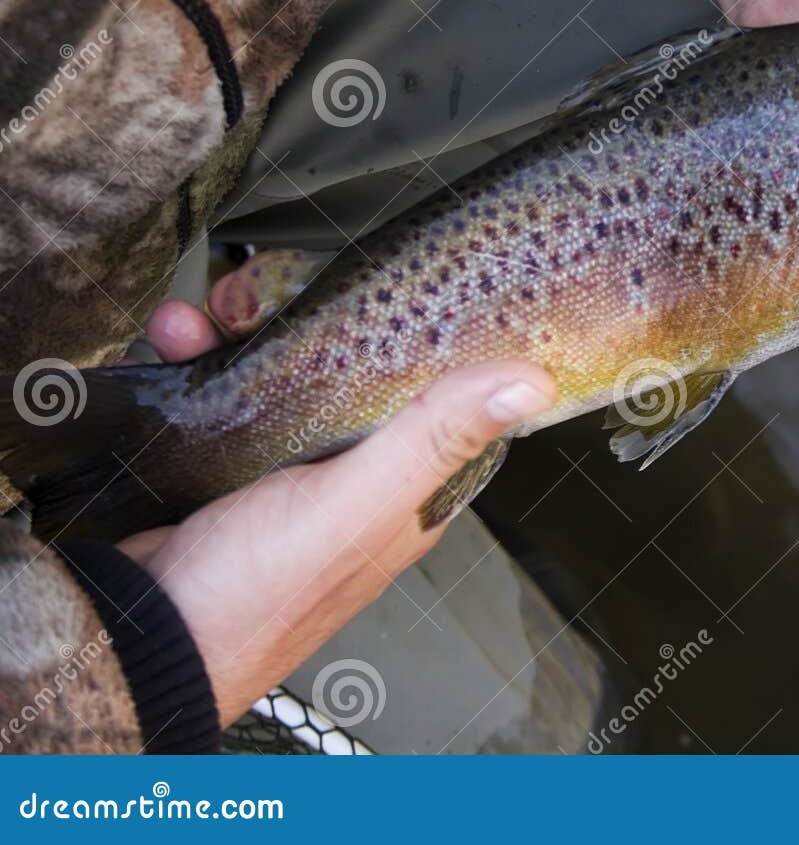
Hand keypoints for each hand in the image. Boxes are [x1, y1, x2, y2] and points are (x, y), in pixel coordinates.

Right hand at [127, 291, 553, 724]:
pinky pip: (218, 393)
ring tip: (201, 317)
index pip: (438, 396)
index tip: (395, 287)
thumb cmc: (252, 598)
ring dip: (238, 334)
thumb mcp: (358, 506)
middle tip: (258, 295)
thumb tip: (532, 383)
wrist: (134, 643)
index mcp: (403, 491)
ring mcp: (283, 472)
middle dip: (305, 321)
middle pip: (351, 371)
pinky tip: (173, 343)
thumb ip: (435, 440)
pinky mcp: (220, 467)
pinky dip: (194, 362)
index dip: (421, 338)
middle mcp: (351, 480)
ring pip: (280, 373)